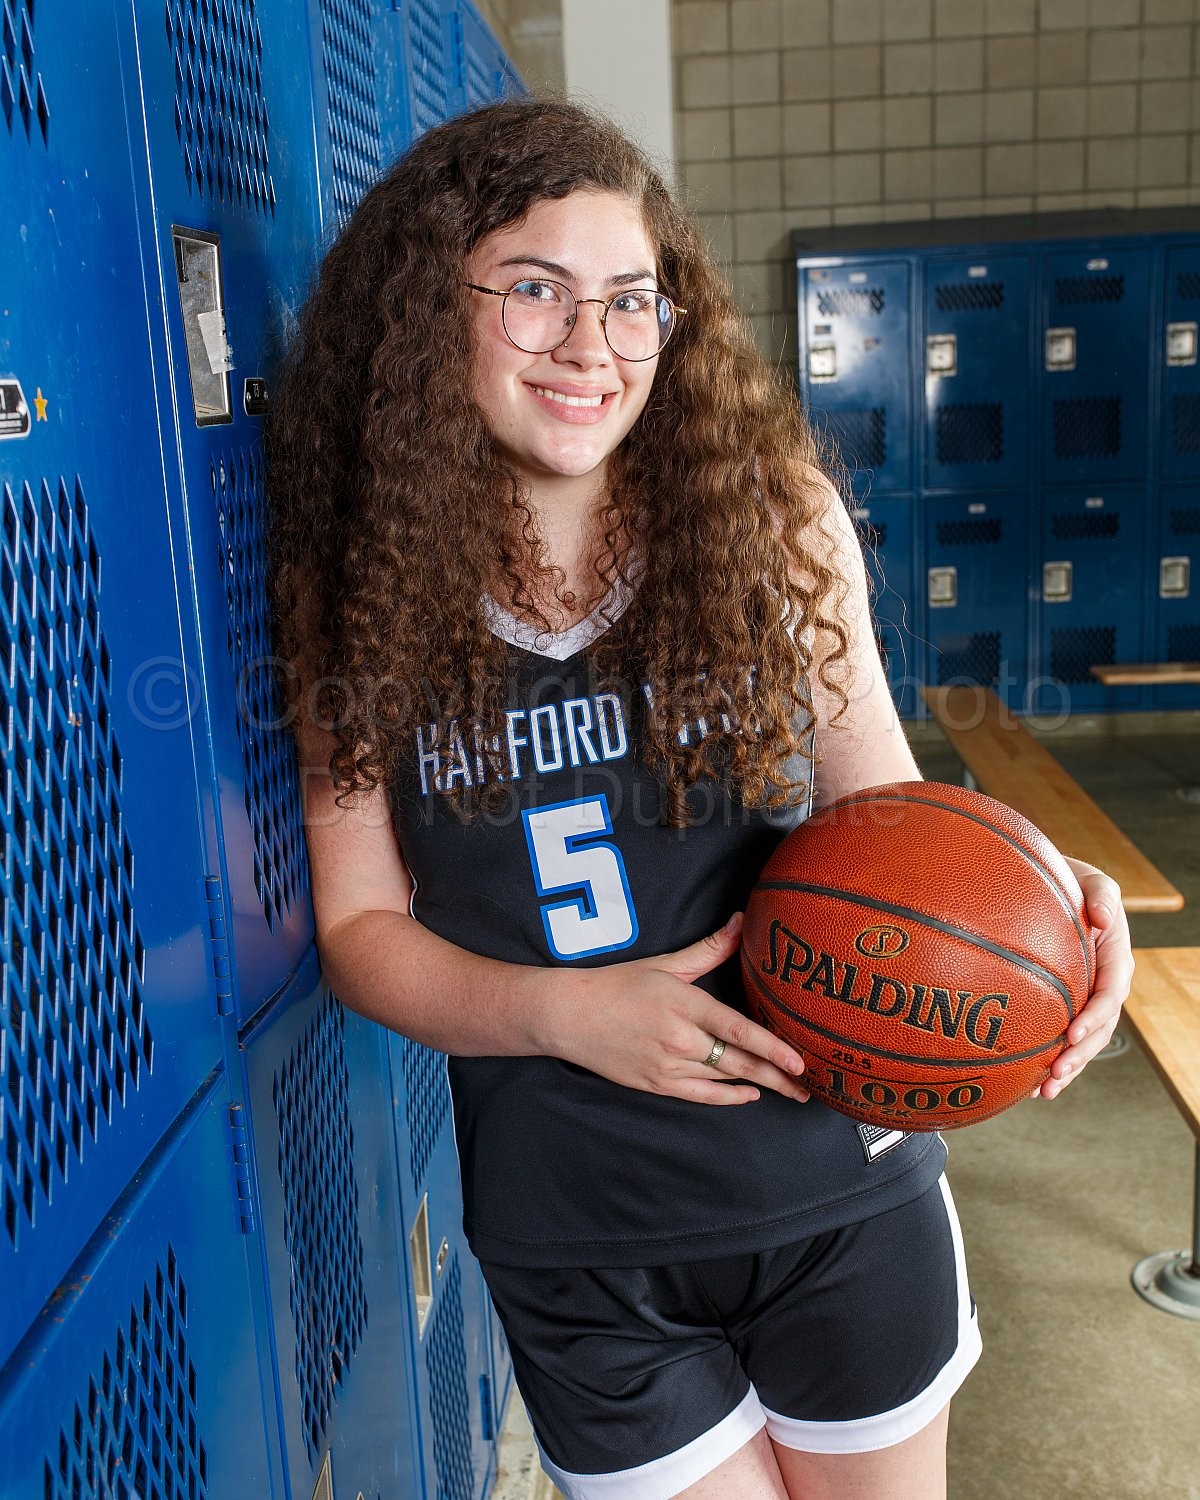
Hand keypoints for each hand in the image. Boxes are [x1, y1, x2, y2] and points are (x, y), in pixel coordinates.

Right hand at [542, 912, 809, 1106]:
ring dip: (759, 1087)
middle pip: (737, 1062)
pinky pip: (699, 1095)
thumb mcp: (664, 963)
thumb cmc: (616, 985)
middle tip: (809, 1087)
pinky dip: (727, 1097)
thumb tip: (743, 922)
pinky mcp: (655, 1084)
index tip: (799, 1060)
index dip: (771, 1046)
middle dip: (777, 1076)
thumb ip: (709, 949)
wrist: (568, 1016)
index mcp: (683, 1004)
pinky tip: (749, 1096)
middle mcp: (678, 1038)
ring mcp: (666, 1065)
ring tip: (790, 1092)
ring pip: (722, 1080)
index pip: (736, 1028)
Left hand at [1033, 858, 1134, 1099]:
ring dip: (1066, 1068)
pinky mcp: (1065, 1006)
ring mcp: (1085, 999)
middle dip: (1079, 1056)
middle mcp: (1104, 984)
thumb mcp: (1090, 880)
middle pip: (1099, 1029)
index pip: (1110, 994)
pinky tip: (1031, 1086)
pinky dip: (1049, 1063)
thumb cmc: (1071, 881)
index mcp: (1114, 958)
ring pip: (1082, 1043)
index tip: (1073, 1034)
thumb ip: (1102, 894)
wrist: (1049, 887)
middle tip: (1055, 1073)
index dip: (1095, 1017)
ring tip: (1044, 1091)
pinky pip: (1061, 1039)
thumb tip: (1104, 919)